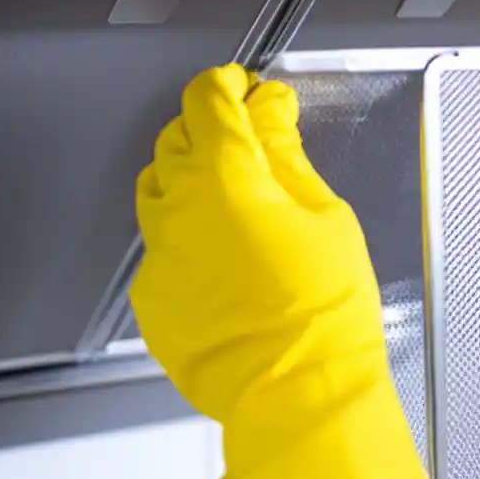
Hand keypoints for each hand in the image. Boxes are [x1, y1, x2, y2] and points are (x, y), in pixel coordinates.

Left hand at [130, 65, 454, 478]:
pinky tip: (229, 265)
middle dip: (210, 132)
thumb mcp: (325, 215)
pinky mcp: (153, 296)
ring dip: (191, 182)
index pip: (207, 101)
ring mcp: (158, 254)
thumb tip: (271, 109)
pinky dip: (188, 240)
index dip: (228, 86)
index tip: (246, 89)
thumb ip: (287, 154)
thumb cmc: (326, 310)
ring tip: (239, 208)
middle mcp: (178, 207)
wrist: (300, 392)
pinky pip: (161, 248)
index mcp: (226, 176)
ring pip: (159, 193)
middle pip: (175, 140)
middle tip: (253, 147)